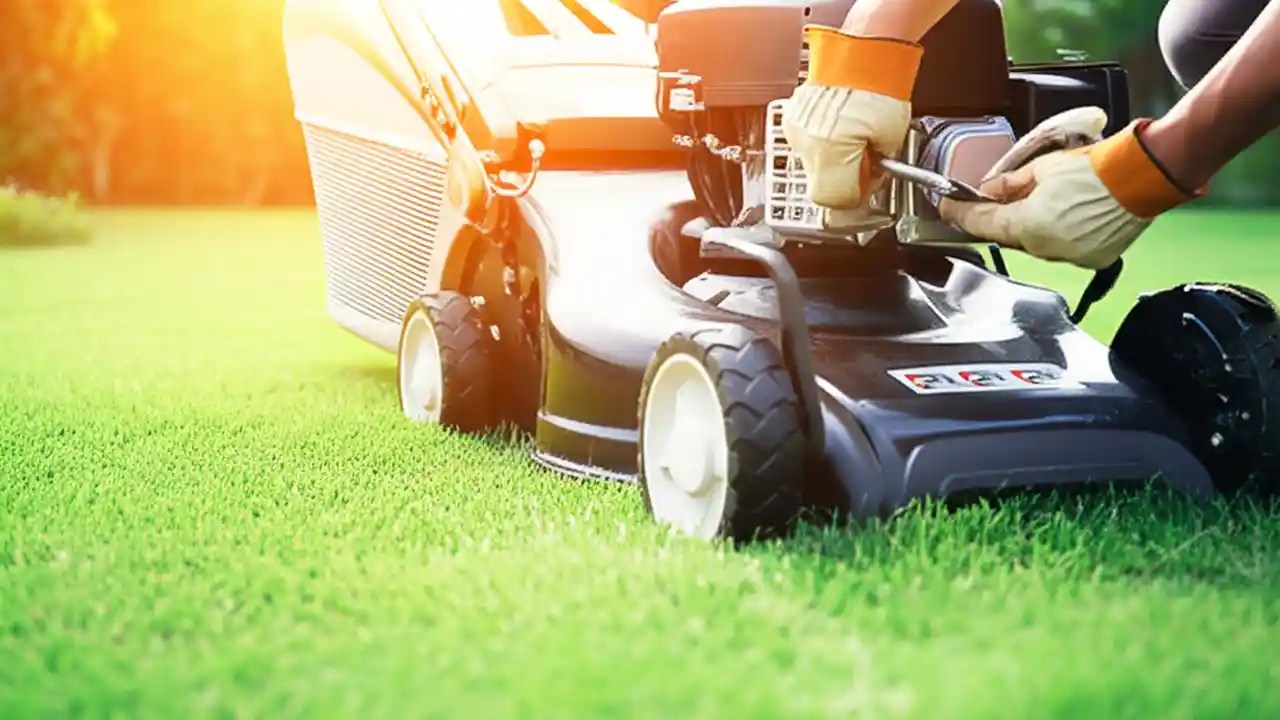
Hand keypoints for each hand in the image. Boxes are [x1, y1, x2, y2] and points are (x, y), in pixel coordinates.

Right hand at [781, 26, 922, 208]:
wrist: (862, 50)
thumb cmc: (879, 85)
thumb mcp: (893, 137)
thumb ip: (880, 168)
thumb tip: (872, 179)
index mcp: (831, 153)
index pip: (836, 199)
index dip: (856, 196)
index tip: (867, 187)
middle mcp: (808, 146)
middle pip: (821, 187)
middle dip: (843, 180)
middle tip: (864, 163)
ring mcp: (796, 132)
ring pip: (812, 168)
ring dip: (832, 163)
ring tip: (852, 141)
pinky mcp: (792, 120)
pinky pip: (805, 147)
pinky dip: (822, 145)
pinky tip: (839, 131)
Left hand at [938, 120, 1200, 269]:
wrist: (1141, 177)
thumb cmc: (1098, 169)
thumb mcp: (1043, 169)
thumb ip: (1008, 184)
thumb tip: (987, 191)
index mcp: (1028, 226)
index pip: (981, 224)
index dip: (960, 215)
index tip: (948, 208)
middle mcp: (1045, 248)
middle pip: (1008, 237)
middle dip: (998, 219)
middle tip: (991, 202)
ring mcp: (1069, 257)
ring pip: (1035, 245)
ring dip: (1029, 228)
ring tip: (1041, 204)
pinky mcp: (1090, 260)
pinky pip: (1061, 250)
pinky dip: (1056, 236)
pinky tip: (1065, 217)